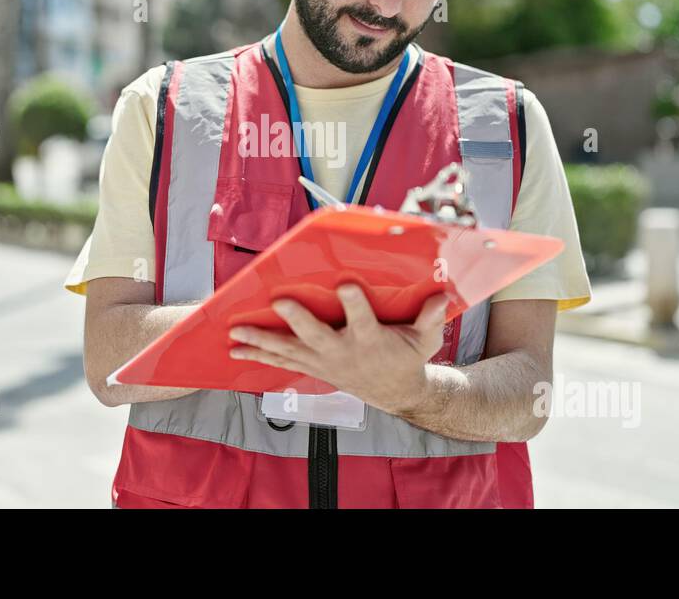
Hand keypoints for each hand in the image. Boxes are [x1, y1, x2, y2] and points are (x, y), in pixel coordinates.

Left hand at [228, 284, 449, 414]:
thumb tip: (443, 295)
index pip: (363, 319)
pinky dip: (259, 357)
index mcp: (371, 340)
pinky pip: (282, 363)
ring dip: (262, 342)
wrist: (397, 393)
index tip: (345, 284)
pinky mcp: (314, 367)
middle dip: (297, 319)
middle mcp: (343, 352)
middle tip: (278, 301)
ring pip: (290, 351)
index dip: (354, 303)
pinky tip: (235, 352)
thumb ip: (431, 317)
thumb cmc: (409, 357)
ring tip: (236, 334)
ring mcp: (324, 362)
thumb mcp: (426, 339)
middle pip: (316, 336)